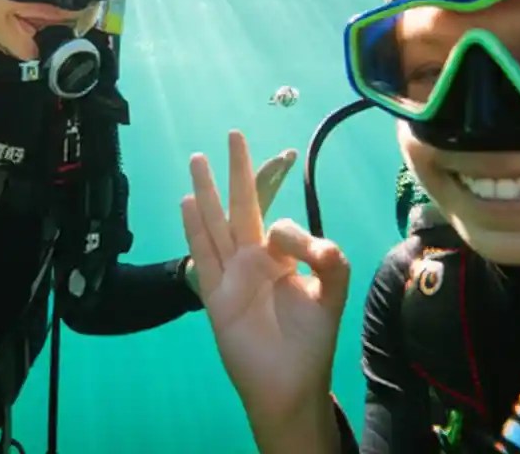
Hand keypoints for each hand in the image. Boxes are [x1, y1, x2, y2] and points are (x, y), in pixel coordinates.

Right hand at [180, 131, 349, 427]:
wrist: (288, 384)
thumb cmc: (311, 342)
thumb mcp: (331, 294)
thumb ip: (328, 260)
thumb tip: (299, 238)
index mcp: (283, 259)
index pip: (281, 225)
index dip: (292, 232)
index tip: (306, 254)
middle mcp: (255, 260)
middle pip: (243, 206)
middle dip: (239, 171)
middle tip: (233, 134)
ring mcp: (232, 274)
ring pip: (216, 223)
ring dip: (207, 191)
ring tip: (198, 159)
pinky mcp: (215, 294)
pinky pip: (203, 254)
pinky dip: (194, 228)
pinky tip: (188, 202)